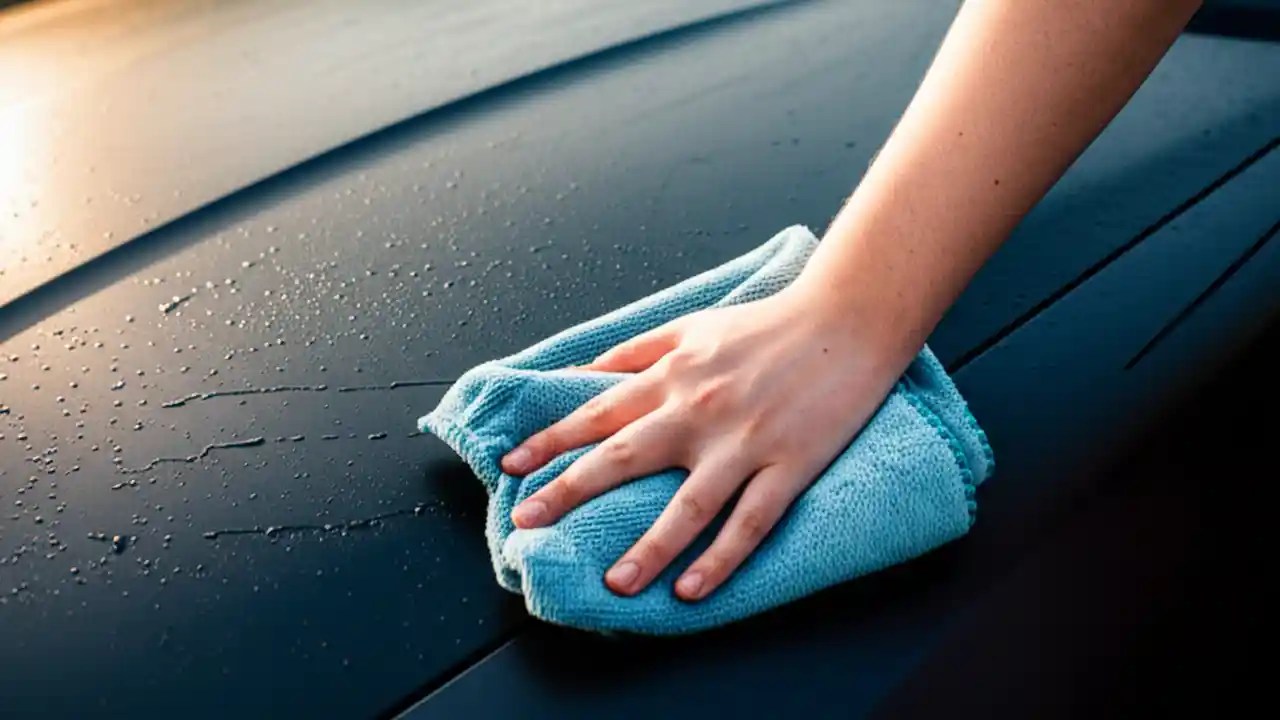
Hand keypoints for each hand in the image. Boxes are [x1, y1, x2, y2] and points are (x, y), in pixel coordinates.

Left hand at [500, 285, 913, 601]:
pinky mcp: (790, 465)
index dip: (551, 440)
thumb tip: (586, 375)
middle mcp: (699, 410)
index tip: (511, 466)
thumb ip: (637, 351)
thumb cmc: (768, 324)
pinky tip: (692, 590)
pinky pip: (750, 520)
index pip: (598, 411)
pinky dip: (720, 557)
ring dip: (649, 547)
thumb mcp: (693, 325)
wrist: (848, 317)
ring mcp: (745, 442)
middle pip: (624, 456)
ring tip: (615, 584)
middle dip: (570, 490)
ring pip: (689, 505)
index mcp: (674, 375)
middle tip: (526, 523)